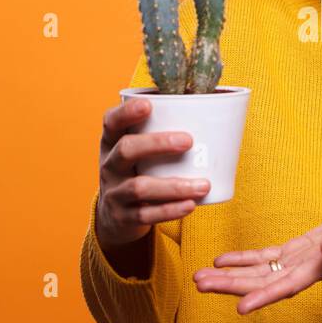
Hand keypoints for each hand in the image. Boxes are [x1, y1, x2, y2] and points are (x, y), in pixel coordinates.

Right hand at [96, 97, 210, 249]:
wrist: (114, 218)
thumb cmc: (138, 173)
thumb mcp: (138, 154)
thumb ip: (161, 135)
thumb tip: (211, 114)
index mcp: (112, 144)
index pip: (111, 122)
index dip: (126, 112)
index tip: (148, 104)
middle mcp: (109, 166)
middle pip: (126, 150)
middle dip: (157, 144)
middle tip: (189, 141)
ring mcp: (114, 193)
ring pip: (139, 188)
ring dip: (174, 186)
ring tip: (203, 185)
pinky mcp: (123, 217)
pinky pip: (146, 215)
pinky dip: (170, 210)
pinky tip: (191, 205)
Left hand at [193, 191, 321, 314]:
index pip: (289, 285)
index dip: (265, 296)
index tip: (241, 308)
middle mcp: (307, 269)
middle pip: (264, 282)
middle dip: (232, 285)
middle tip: (198, 284)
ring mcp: (301, 260)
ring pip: (260, 273)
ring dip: (230, 276)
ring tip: (199, 277)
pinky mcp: (298, 249)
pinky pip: (266, 257)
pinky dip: (243, 259)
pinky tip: (221, 260)